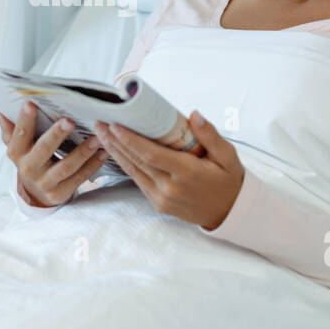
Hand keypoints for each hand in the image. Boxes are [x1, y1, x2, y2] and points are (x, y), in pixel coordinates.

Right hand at [0, 101, 109, 207]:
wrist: (36, 193)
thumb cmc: (31, 160)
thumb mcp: (18, 146)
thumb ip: (11, 129)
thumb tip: (2, 110)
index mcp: (16, 153)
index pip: (20, 134)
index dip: (25, 120)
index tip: (31, 103)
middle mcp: (29, 168)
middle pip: (43, 150)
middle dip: (56, 135)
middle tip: (69, 121)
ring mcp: (45, 183)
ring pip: (66, 166)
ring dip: (82, 152)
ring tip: (96, 138)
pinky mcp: (60, 193)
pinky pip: (79, 178)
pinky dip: (92, 165)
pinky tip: (103, 153)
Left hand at [94, 111, 244, 229]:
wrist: (229, 213)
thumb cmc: (228, 180)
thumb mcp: (228, 155)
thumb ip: (210, 135)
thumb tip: (194, 115)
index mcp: (187, 173)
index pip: (151, 154)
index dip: (130, 140)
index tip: (115, 124)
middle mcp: (171, 188)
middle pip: (137, 161)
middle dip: (116, 141)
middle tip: (100, 122)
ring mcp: (162, 198)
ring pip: (133, 172)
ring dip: (115, 152)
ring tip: (101, 134)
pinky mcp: (158, 204)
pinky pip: (138, 181)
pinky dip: (126, 165)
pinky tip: (116, 151)